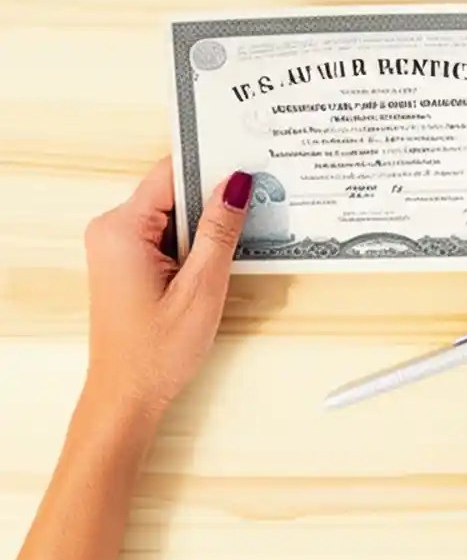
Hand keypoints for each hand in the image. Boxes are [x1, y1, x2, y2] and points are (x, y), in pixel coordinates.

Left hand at [82, 158, 251, 417]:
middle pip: (174, 191)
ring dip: (210, 222)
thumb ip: (220, 230)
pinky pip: (168, 234)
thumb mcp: (201, 287)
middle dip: (216, 196)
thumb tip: (236, 183)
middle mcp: (112, 230)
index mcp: (121, 229)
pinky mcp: (129, 261)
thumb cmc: (157, 352)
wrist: (128, 395)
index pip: (171, 174)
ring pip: (175, 213)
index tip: (249, 163)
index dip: (212, 167)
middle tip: (260, 197)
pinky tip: (223, 254)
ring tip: (246, 231)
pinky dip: (197, 240)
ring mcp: (118, 246)